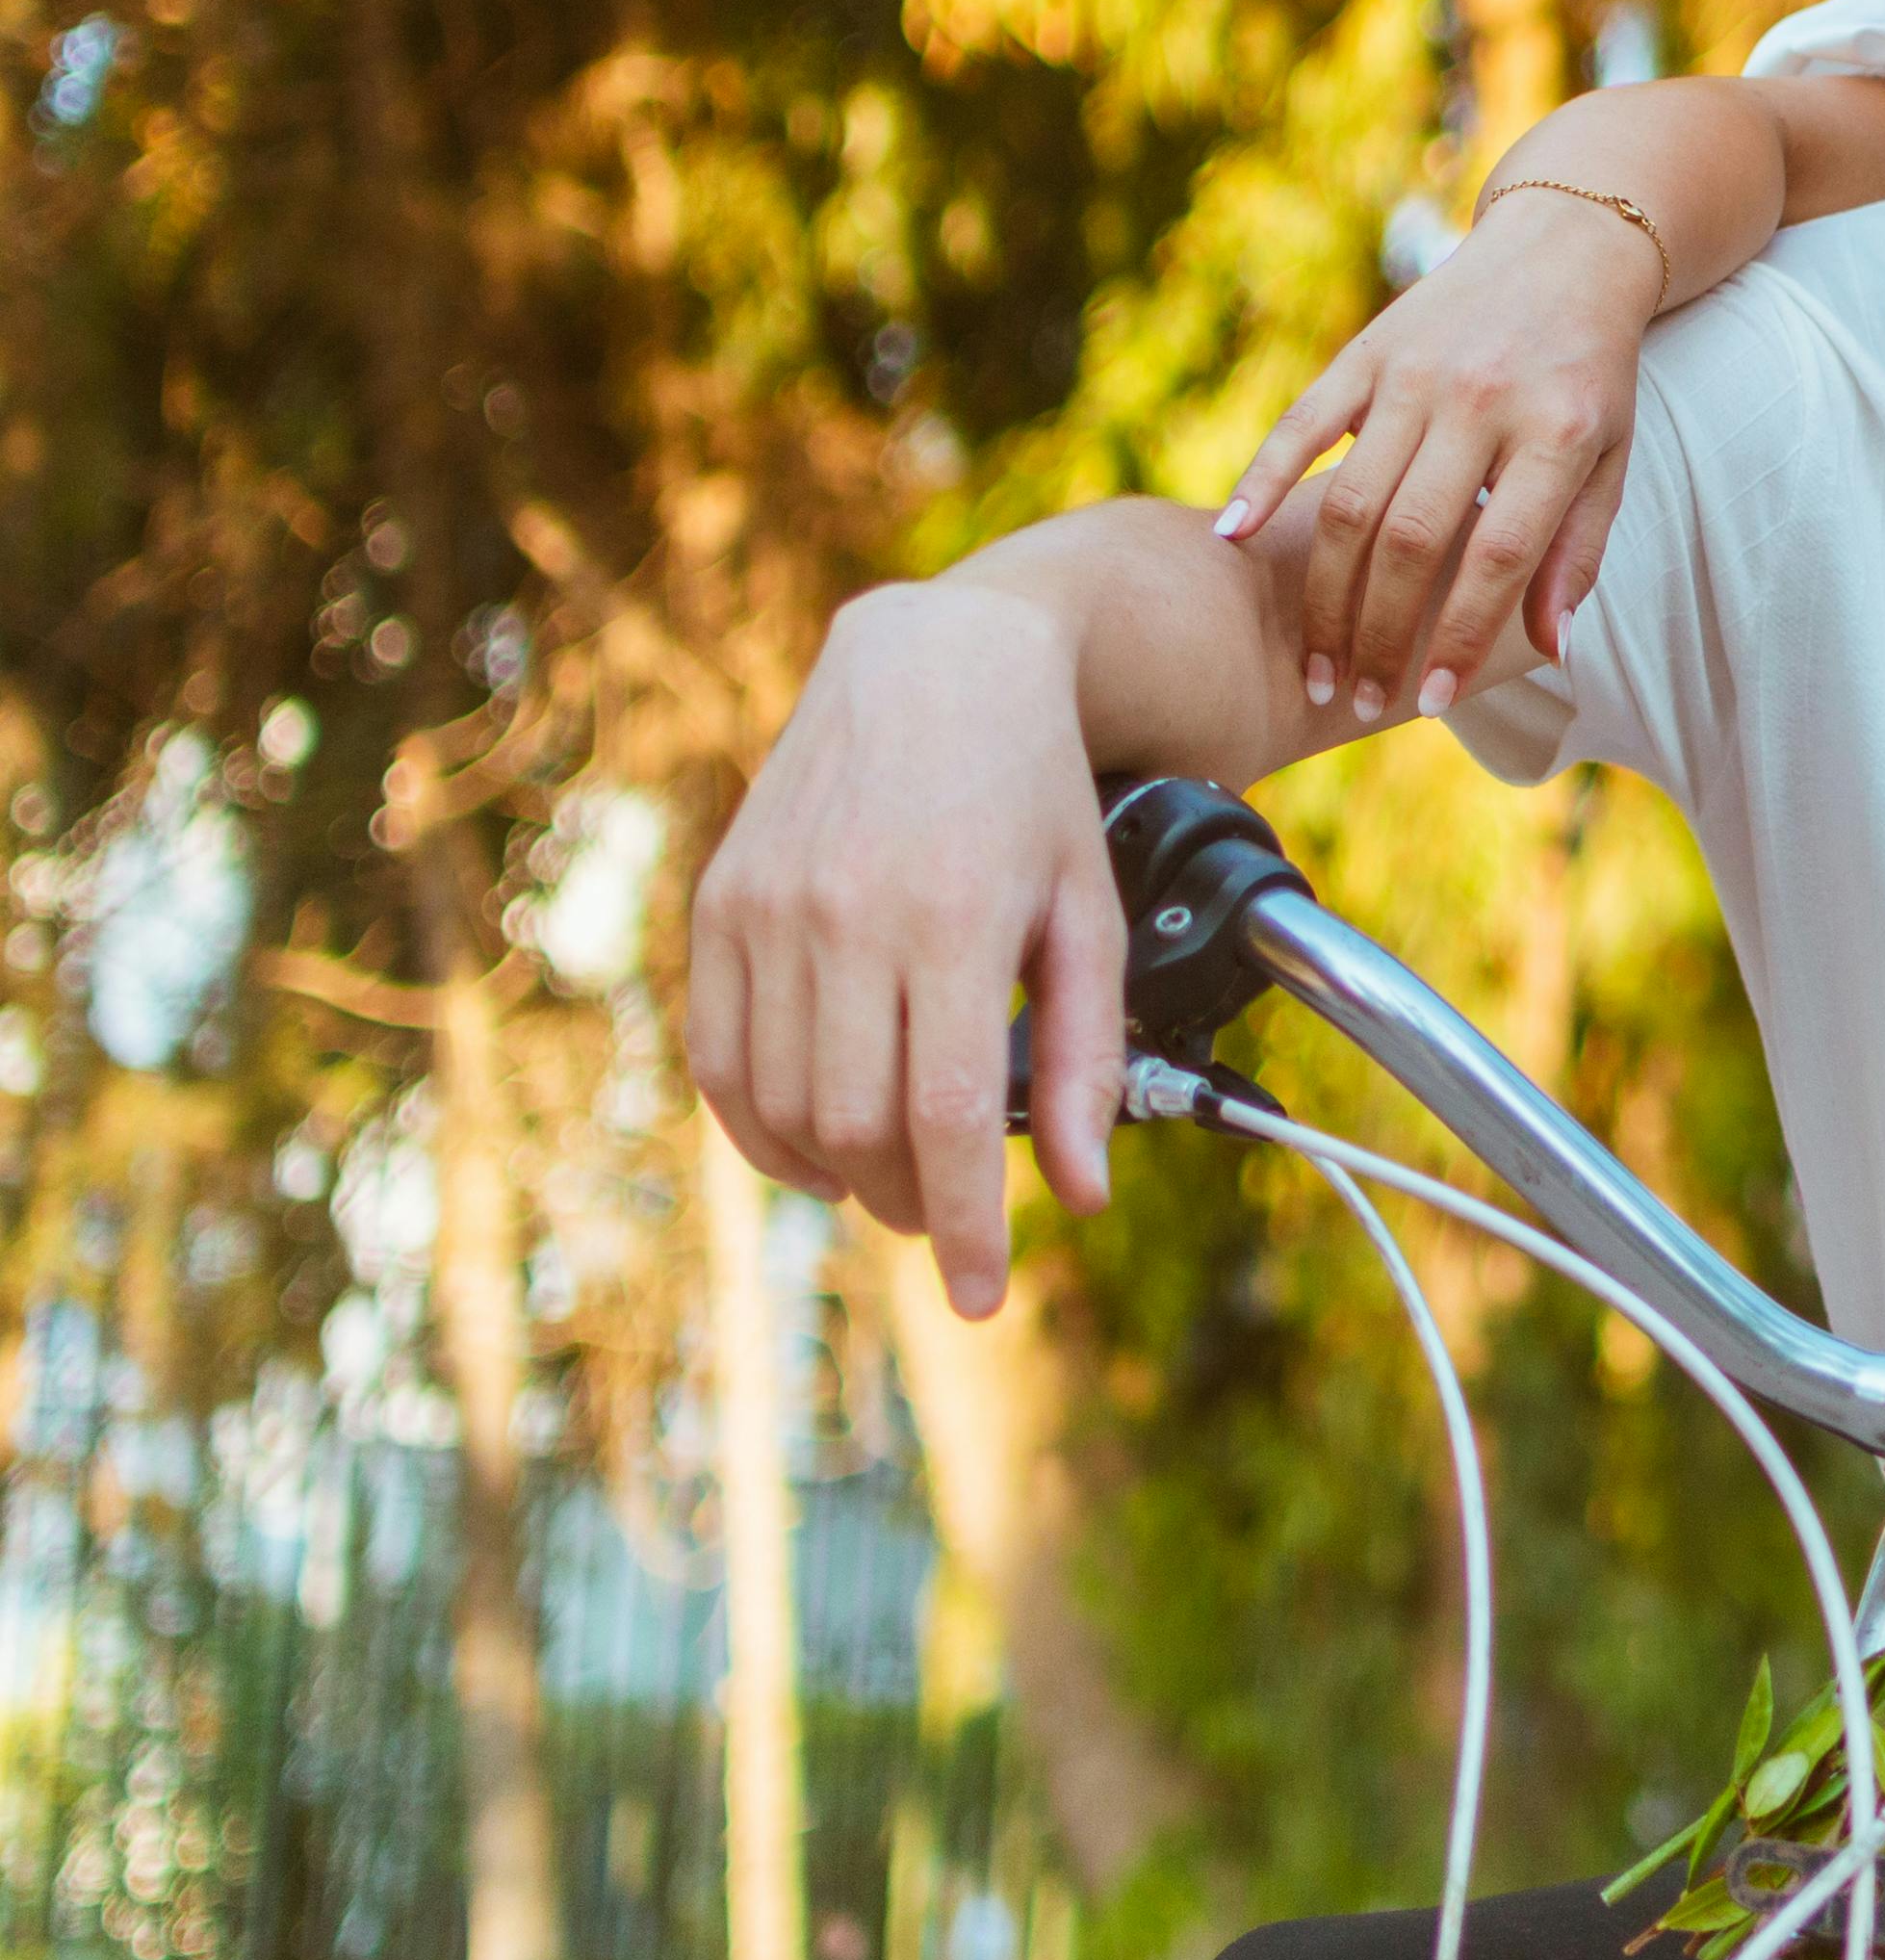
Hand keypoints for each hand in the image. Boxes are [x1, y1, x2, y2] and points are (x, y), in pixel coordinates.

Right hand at [687, 582, 1128, 1316]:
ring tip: (889, 1179)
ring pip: (780, 1109)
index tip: (983, 1296)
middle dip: (905, 1203)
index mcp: (951, 921)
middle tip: (945, 1217)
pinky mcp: (718, 904)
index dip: (963, 1227)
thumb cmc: (1034, 792)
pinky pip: (718, 1057)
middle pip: (858, 1129)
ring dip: (835, 1175)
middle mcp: (845, 918)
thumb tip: (1079, 1192)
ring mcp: (767, 911)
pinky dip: (761, 1128)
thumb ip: (1089, 1059)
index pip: (943, 1121)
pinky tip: (815, 1141)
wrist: (934, 662)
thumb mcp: (1091, 917)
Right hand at [1220, 191, 1657, 726]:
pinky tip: (1233, 539)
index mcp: (1555, 431)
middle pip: (1411, 539)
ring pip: (1351, 499)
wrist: (1566, 247)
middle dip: (1379, 633)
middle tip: (1355, 700)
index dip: (1462, 634)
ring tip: (1316, 664)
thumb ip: (1578, 551)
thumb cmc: (1591, 374)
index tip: (1429, 699)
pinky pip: (1302, 423)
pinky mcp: (1366, 350)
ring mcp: (1415, 373)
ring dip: (1326, 594)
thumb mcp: (1612, 456)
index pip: (1499, 555)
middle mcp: (1481, 400)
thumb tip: (1550, 650)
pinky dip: (1262, 479)